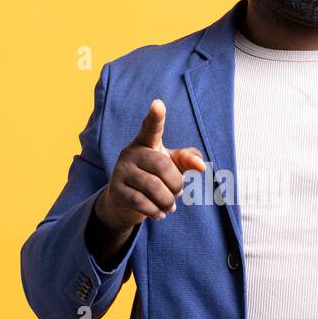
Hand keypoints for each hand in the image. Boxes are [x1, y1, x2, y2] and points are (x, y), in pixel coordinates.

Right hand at [95, 98, 205, 232]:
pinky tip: (160, 214)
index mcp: (146, 143)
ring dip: (167, 201)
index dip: (156, 117)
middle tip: (178, 194)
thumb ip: (187, 160)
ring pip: (153, 187)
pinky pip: (141, 202)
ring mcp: (121, 171)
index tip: (158, 104)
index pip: (151, 128)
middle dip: (176, 184)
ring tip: (170, 206)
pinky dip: (156, 211)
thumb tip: (201, 166)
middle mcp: (131, 152)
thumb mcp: (172, 166)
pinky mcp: (116, 190)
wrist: (125, 203)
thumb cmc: (153, 178)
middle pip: (162, 166)